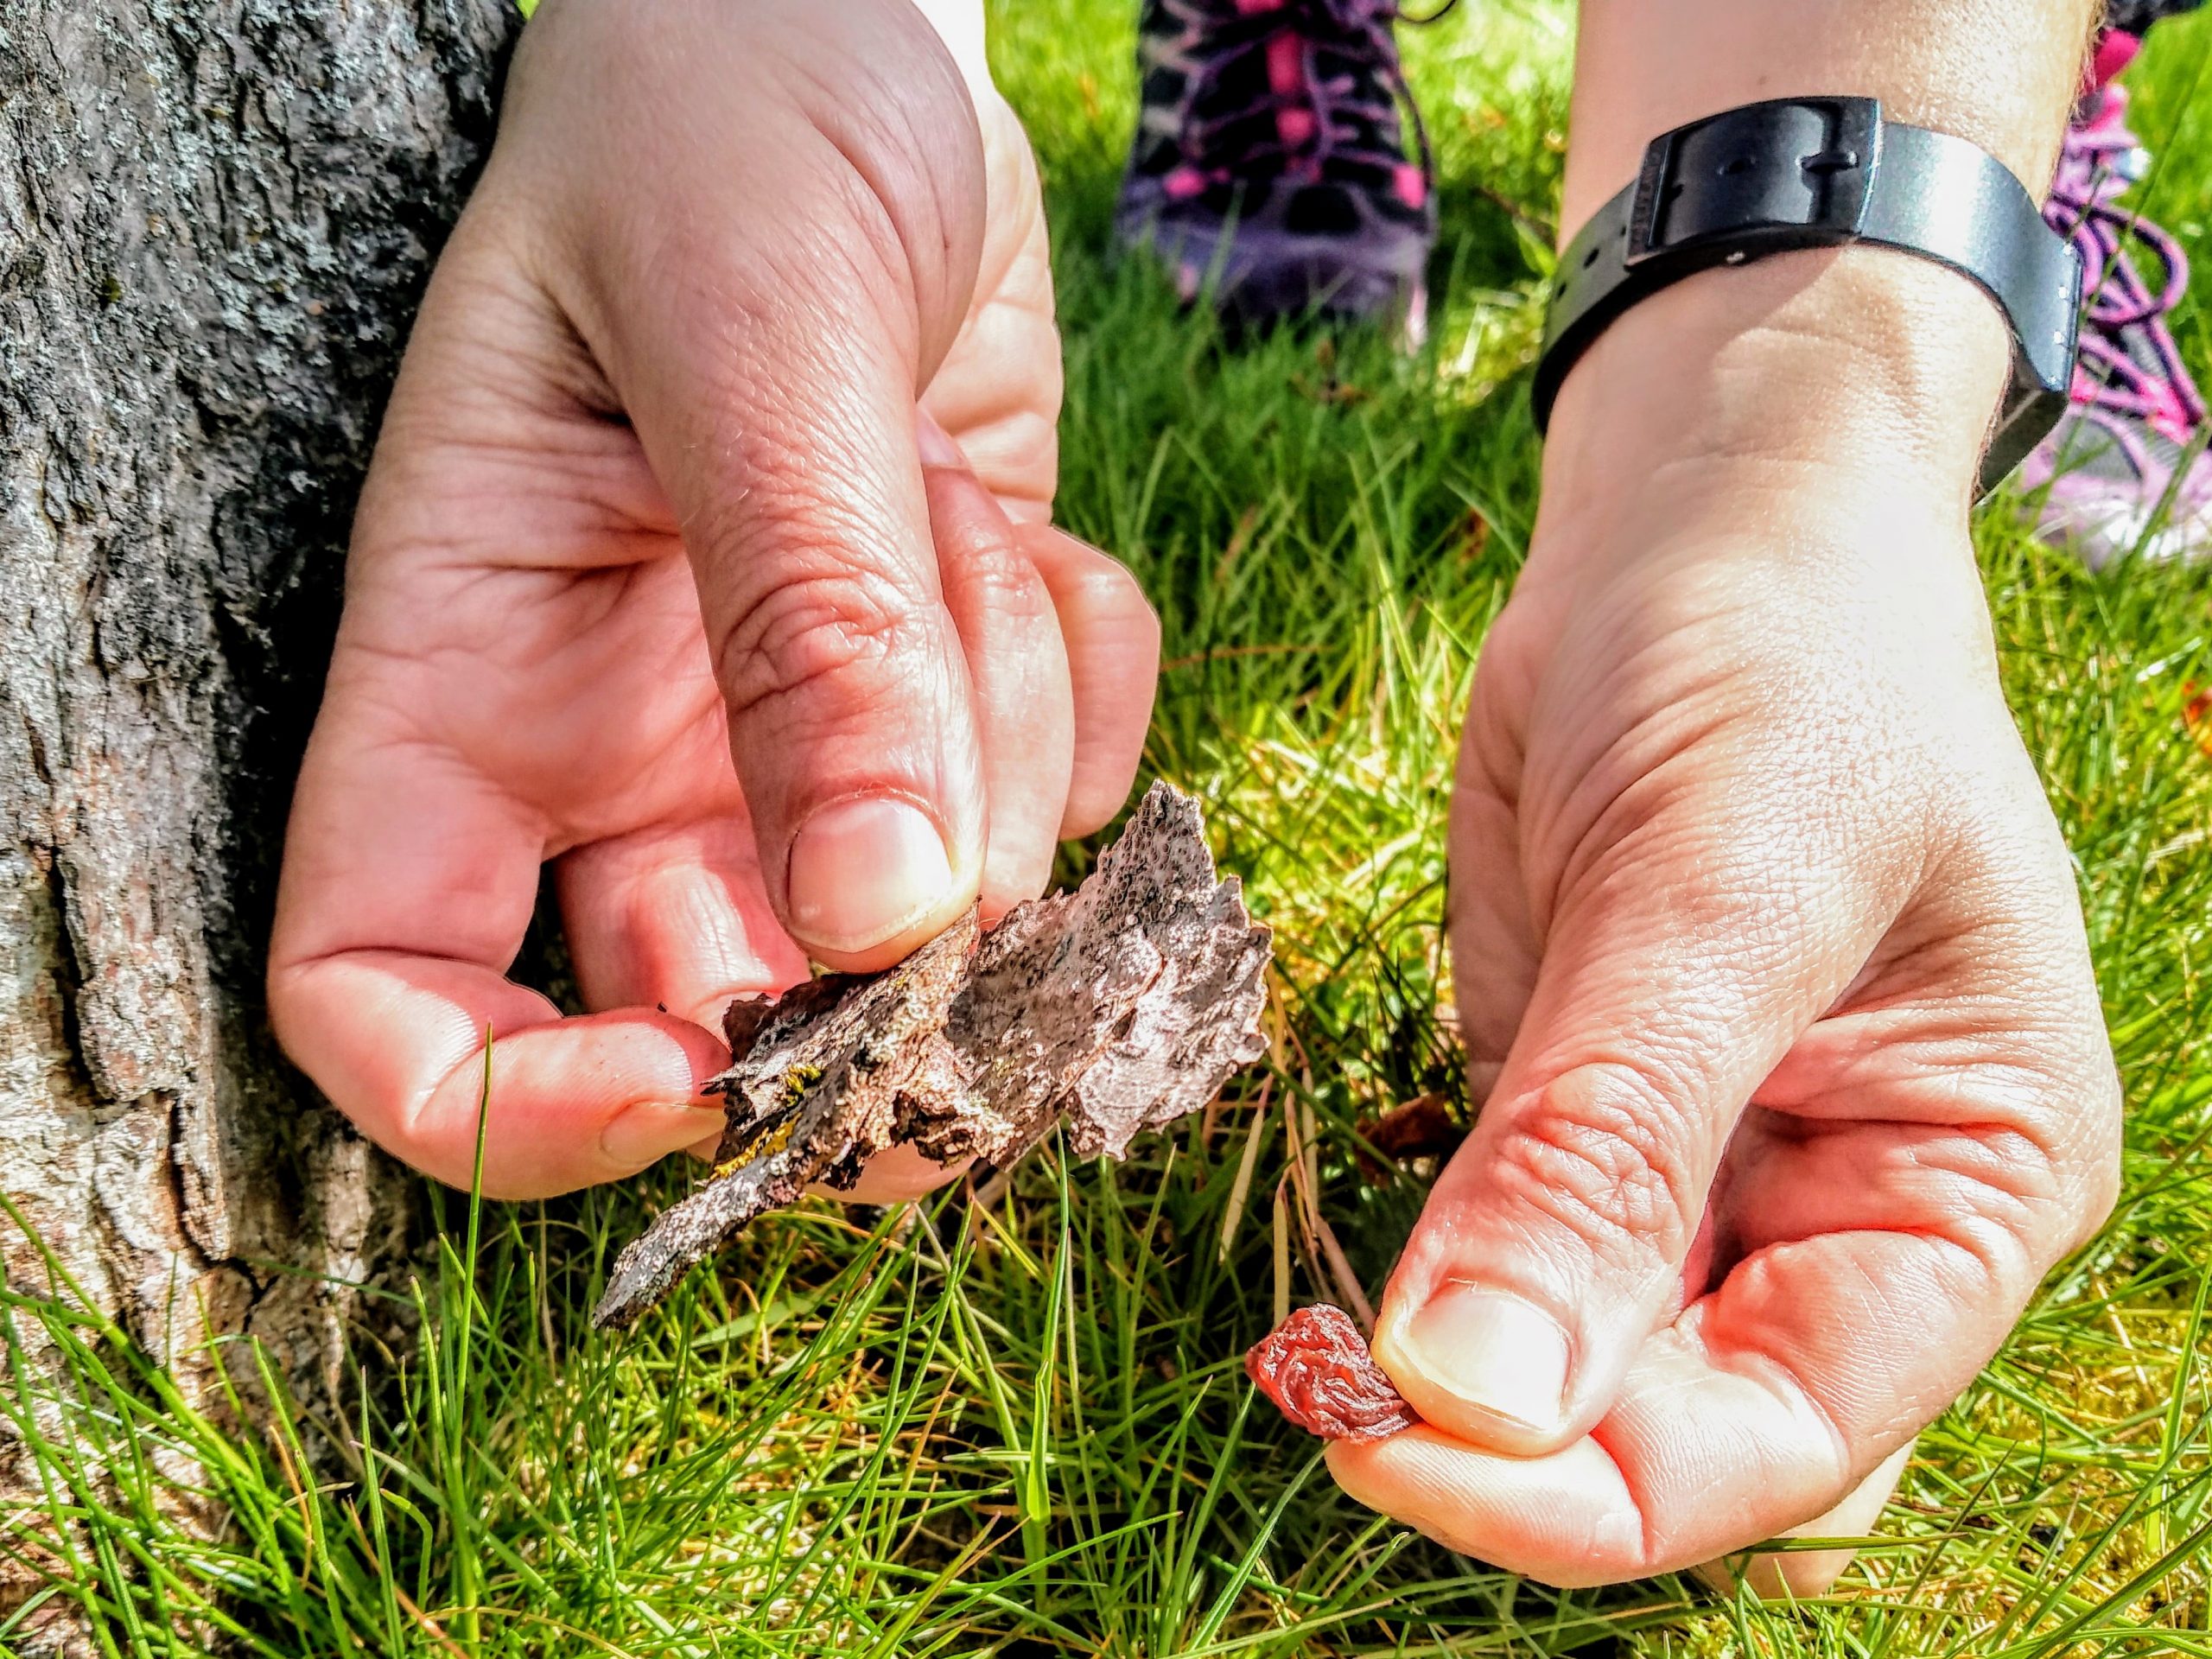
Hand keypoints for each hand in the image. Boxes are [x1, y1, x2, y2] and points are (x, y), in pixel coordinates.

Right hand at [268, 0, 1155, 1198]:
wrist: (866, 34)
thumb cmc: (723, 112)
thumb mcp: (748, 325)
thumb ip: (806, 615)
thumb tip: (881, 915)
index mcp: (467, 669)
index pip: (383, 994)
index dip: (509, 1108)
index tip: (696, 1081)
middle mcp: (615, 740)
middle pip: (708, 1007)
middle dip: (862, 980)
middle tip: (971, 885)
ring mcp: (792, 729)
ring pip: (925, 905)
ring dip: (995, 748)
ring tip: (957, 511)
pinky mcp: (946, 693)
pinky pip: (1058, 799)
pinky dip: (1088, 696)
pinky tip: (1038, 530)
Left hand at [1329, 255, 2121, 1589]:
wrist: (1704, 526)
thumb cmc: (1785, 658)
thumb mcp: (1717, 881)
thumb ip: (1609, 1135)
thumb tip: (1481, 1392)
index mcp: (1963, 1187)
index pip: (1788, 1439)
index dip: (1589, 1491)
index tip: (1382, 1436)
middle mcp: (1846, 1214)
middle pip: (1681, 1436)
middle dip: (1513, 1447)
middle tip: (1322, 1383)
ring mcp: (1703, 1173)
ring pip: (1578, 1373)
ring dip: (1446, 1378)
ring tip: (1310, 1331)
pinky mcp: (1581, 1116)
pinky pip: (1500, 1257)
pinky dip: (1418, 1283)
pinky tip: (1333, 1262)